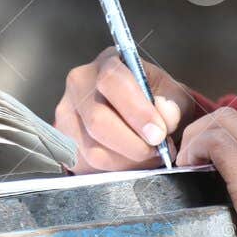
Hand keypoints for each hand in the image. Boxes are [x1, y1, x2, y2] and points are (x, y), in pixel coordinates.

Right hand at [54, 47, 197, 172]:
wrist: (131, 113)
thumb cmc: (152, 99)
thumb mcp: (171, 94)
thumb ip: (173, 104)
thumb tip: (165, 117)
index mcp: (107, 65)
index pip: (112, 82)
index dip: (137, 111)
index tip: (158, 134)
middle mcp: (79, 86)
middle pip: (98, 121)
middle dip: (133, 144)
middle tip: (157, 150)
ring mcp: (66, 115)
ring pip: (93, 150)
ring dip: (128, 161)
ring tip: (148, 157)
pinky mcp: (64, 143)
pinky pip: (88, 166)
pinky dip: (116, 171)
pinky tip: (131, 162)